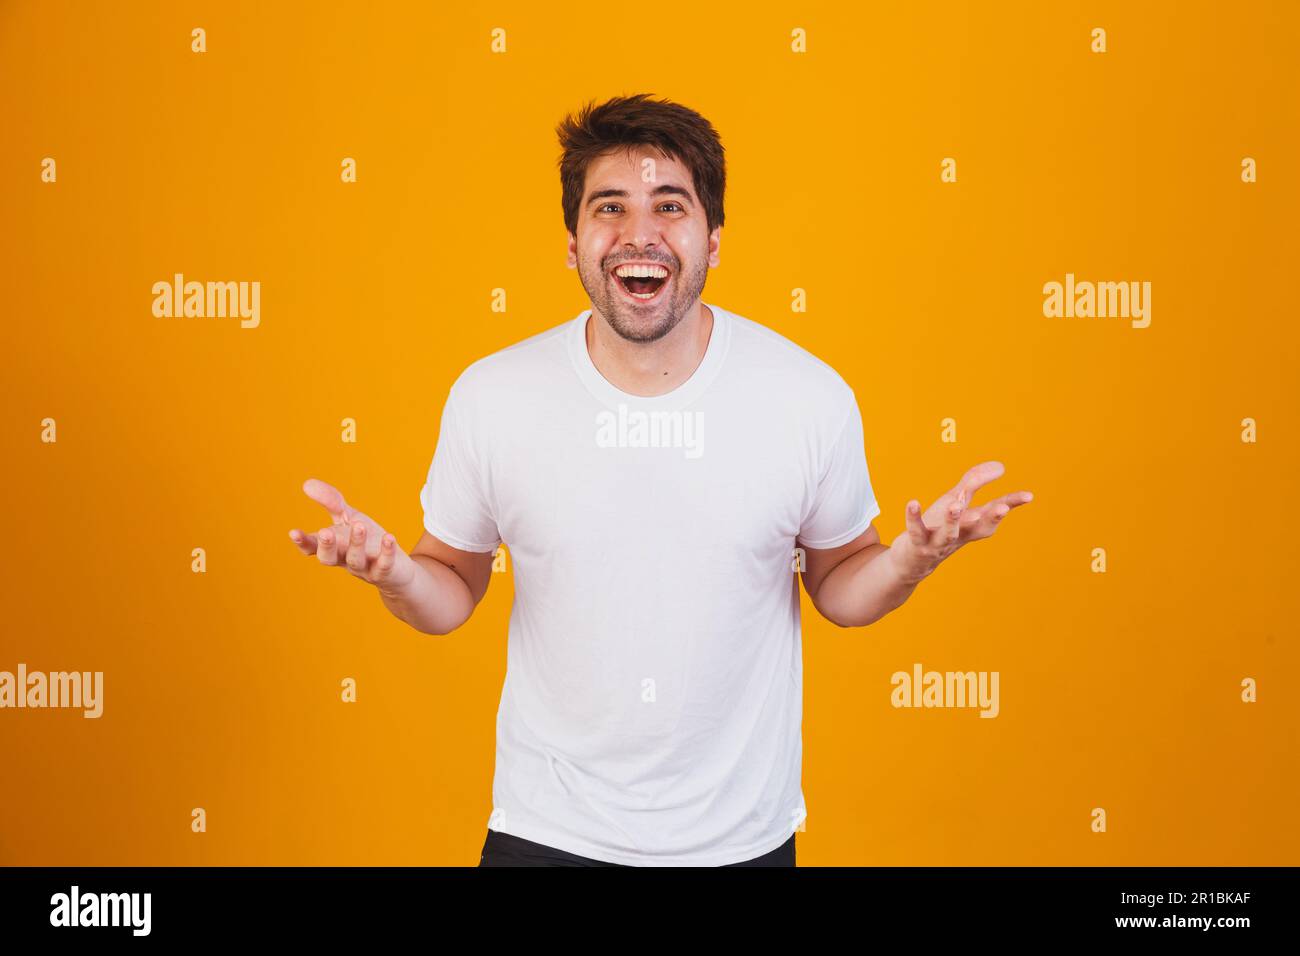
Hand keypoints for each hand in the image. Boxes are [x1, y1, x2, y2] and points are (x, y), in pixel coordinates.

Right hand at [288, 478, 415, 594]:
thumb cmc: (367, 540)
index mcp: (333, 547)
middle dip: (326, 546)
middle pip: (329, 558)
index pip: (312, 547)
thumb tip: (307, 483)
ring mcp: (364, 568)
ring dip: (356, 543)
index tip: (293, 532)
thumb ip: (331, 502)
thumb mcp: (348, 518)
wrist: (397, 569)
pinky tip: (389, 537)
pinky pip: (384, 565)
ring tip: (359, 525)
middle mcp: (344, 559)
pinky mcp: (384, 572)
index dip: (302, 542)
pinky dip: (386, 552)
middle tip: (324, 532)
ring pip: (355, 560)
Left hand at [887, 461, 1031, 584]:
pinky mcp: (918, 544)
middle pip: (978, 526)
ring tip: (955, 504)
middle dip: (991, 518)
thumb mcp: (956, 503)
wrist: (913, 563)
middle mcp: (960, 534)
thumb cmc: (938, 529)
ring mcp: (939, 542)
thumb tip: (1000, 465)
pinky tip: (913, 503)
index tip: (1029, 495)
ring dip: (952, 519)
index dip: (1011, 503)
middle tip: (1003, 508)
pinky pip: (916, 531)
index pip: (994, 512)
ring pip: (948, 533)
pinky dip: (914, 518)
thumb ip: (975, 482)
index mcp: (972, 525)